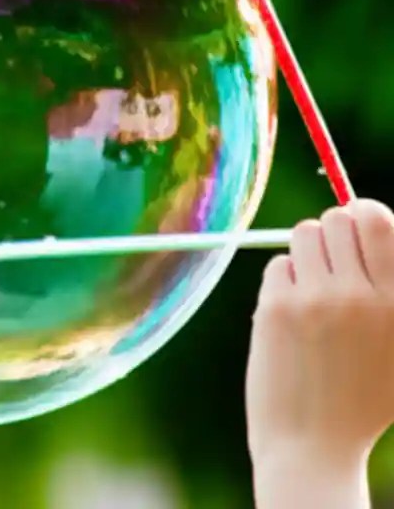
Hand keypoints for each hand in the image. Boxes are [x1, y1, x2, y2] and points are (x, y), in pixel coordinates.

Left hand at [246, 199, 393, 507]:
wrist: (313, 445)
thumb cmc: (362, 397)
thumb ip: (392, 289)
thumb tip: (366, 217)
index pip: (377, 219)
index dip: (363, 217)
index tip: (357, 231)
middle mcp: (365, 294)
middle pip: (337, 218)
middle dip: (332, 234)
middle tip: (332, 266)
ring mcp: (319, 299)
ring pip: (303, 234)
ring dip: (306, 255)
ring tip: (313, 292)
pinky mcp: (278, 308)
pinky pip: (279, 264)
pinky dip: (284, 282)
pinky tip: (292, 318)